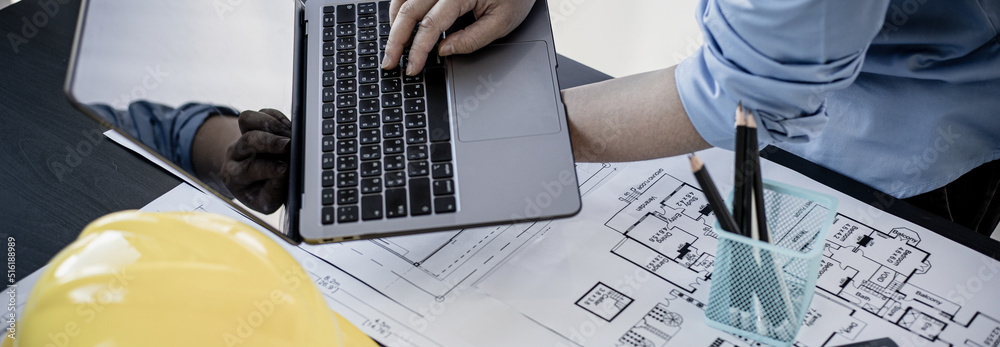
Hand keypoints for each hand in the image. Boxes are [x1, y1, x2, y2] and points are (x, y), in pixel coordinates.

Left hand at [221, 109, 290, 213]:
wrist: (254, 183)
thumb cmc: (263, 194)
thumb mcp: (267, 202)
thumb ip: (275, 190)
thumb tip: (287, 168)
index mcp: (235, 176)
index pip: (250, 169)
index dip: (270, 168)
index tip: (286, 168)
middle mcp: (236, 154)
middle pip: (248, 140)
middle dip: (270, 141)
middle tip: (288, 145)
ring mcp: (243, 137)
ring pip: (247, 119)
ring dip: (271, 124)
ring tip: (289, 134)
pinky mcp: (253, 125)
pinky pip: (262, 112)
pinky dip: (277, 117)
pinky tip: (288, 129)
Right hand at [381, 0, 534, 74]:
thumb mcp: (502, 23)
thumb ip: (471, 39)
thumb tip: (443, 51)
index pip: (430, 25)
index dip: (417, 49)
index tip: (411, 67)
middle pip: (408, 11)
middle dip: (395, 40)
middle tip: (389, 62)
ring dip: (395, 22)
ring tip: (394, 46)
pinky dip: (400, 8)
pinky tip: (401, 24)